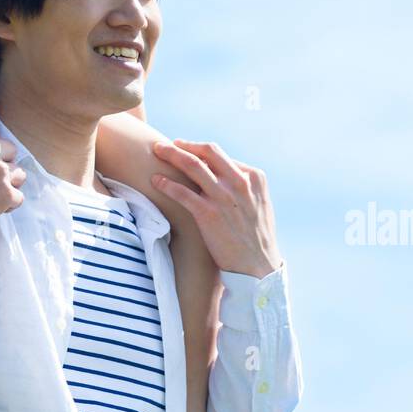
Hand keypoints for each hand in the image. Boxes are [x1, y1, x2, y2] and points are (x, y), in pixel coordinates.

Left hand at [151, 140, 280, 276]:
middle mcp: (239, 183)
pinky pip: (182, 193)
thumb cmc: (255, 236)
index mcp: (254, 177)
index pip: (219, 155)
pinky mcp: (209, 214)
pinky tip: (155, 180)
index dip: (197, 150)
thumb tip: (218, 172)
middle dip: (183, 145)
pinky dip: (166, 184)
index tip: (183, 149)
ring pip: (192, 166)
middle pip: (206, 152)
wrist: (257, 267)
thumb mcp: (257, 203)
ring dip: (171, 155)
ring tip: (156, 151)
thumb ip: (241, 184)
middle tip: (165, 144)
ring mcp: (224, 197)